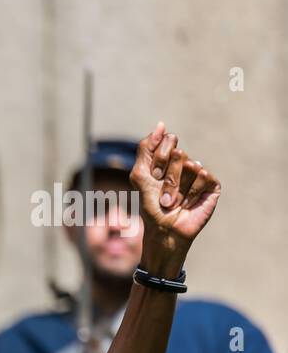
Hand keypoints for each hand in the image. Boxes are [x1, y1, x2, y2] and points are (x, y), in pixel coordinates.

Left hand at [131, 122, 220, 274]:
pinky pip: (204, 177)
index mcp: (169, 158)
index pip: (169, 141)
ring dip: (177, 188)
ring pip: (191, 165)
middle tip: (163, 194)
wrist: (163, 229)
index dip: (159, 160)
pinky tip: (188, 203)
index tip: (153, 176)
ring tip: (174, 202)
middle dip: (167, 177)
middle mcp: (186, 163)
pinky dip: (191, 192)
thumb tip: (162, 124)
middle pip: (178, 154)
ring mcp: (200, 173)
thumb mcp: (140, 175)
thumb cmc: (150, 205)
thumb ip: (146, 148)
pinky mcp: (212, 185)